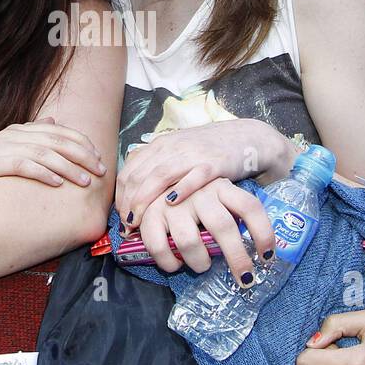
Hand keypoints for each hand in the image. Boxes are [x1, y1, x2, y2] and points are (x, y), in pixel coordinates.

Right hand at [0, 118, 106, 191]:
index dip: (81, 143)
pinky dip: (43, 174)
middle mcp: (12, 135)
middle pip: (55, 141)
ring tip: (84, 181)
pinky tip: (58, 184)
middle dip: (82, 156)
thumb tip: (53, 121)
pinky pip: (23, 166)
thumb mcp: (12, 152)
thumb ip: (32, 138)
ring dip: (68, 167)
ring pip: (43, 153)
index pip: (58, 131)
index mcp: (20, 130)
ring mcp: (1, 148)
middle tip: (100, 171)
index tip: (99, 158)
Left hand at [116, 119, 293, 230]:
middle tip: (127, 226)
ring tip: (138, 222)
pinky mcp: (213, 163)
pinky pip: (193, 176)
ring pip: (159, 175)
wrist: (243, 138)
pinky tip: (170, 204)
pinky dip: (180, 189)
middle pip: (140, 175)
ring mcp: (192, 154)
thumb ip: (156, 167)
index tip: (121, 217)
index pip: (130, 170)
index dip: (121, 195)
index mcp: (159, 145)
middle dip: (128, 203)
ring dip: (144, 200)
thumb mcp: (176, 153)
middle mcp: (172, 147)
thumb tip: (134, 194)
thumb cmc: (206, 151)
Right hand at [135, 177, 273, 285]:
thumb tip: (259, 251)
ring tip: (201, 266)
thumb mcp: (219, 196)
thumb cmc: (196, 197)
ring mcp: (173, 203)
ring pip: (190, 241)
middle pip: (223, 227)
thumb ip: (234, 214)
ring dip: (199, 262)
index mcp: (221, 186)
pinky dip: (169, 263)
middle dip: (237, 258)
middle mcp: (199, 192)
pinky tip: (176, 265)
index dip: (263, 233)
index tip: (268, 257)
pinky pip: (159, 247)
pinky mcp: (150, 215)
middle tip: (245, 279)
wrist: (153, 177)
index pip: (250, 206)